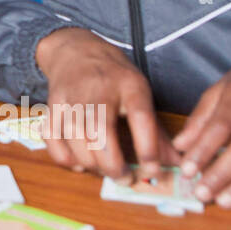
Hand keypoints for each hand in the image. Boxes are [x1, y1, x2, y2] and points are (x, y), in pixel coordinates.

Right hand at [35, 28, 178, 181]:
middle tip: (125, 179)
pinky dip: (65, 158)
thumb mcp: (140, 93)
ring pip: (76, 139)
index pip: (141, 117)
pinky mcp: (52, 106)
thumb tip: (177, 164)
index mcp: (129, 85)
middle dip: (113, 164)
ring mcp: (72, 97)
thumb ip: (157, 131)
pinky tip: (79, 163)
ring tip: (105, 171)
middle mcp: (99, 89)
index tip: (154, 171)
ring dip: (91, 164)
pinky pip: (52, 139)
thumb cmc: (113, 77)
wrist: (76, 50)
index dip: (148, 148)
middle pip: (101, 132)